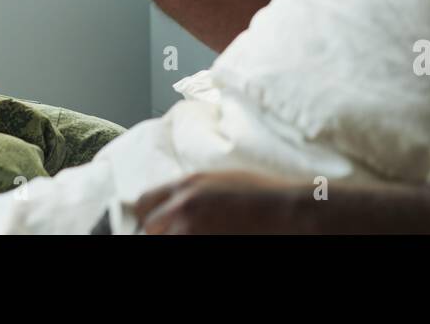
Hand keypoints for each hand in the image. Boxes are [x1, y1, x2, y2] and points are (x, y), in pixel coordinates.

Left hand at [132, 171, 308, 233]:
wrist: (286, 211)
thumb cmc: (261, 193)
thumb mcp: (219, 180)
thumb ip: (191, 190)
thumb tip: (173, 203)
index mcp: (186, 185)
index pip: (143, 203)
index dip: (149, 216)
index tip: (156, 224)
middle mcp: (183, 206)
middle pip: (149, 227)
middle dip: (160, 232)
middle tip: (179, 234)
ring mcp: (191, 230)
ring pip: (165, 241)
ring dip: (175, 240)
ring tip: (200, 235)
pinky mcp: (202, 246)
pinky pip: (182, 249)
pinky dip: (190, 245)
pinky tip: (210, 238)